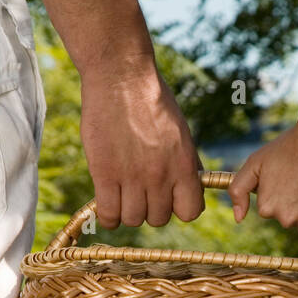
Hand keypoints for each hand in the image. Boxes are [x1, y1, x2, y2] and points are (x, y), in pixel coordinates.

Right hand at [79, 66, 203, 228]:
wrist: (121, 77)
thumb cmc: (151, 100)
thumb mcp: (180, 131)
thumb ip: (186, 163)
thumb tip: (193, 188)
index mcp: (183, 165)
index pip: (190, 211)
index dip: (179, 208)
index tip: (169, 198)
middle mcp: (160, 175)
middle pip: (158, 218)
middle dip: (150, 208)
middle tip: (141, 190)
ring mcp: (132, 176)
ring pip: (133, 219)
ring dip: (128, 211)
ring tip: (122, 193)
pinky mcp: (104, 174)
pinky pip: (108, 215)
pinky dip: (108, 216)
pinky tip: (107, 201)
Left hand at [230, 118, 297, 243]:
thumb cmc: (289, 145)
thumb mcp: (255, 162)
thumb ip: (238, 190)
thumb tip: (238, 219)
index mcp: (267, 208)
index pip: (273, 212)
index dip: (282, 195)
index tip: (290, 178)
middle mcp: (286, 219)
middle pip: (291, 222)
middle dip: (297, 206)